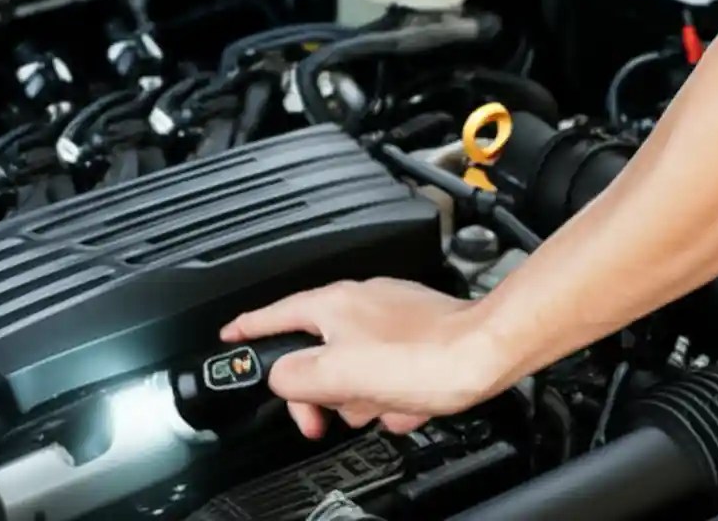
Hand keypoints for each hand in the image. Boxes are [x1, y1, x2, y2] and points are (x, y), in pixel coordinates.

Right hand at [220, 278, 501, 438]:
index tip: (230, 338)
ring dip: (364, 398)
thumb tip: (283, 380)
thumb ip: (295, 376)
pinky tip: (409, 405)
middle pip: (316, 355)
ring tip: (386, 404)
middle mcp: (360, 302)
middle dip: (325, 392)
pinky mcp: (417, 335)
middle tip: (326, 416)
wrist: (487, 353)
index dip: (246, 331)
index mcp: (333, 304)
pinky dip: (394, 395)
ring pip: (354, 370)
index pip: (273, 314)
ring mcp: (390, 317)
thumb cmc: (426, 357)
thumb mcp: (339, 373)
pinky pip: (388, 375)